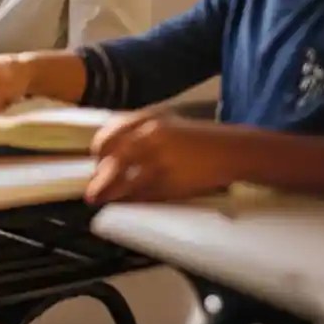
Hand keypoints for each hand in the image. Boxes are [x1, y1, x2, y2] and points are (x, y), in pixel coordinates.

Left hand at [85, 111, 234, 203]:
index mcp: (149, 120)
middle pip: (113, 160)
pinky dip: (132, 200)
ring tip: (99, 199)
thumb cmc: (194, 139)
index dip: (98, 150)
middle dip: (99, 177)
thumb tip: (108, 154)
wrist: (230, 150)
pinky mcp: (172, 182)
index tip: (95, 160)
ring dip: (109, 192)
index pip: (110, 134)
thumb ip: (138, 133)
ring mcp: (163, 160)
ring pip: (125, 180)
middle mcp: (153, 137)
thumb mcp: (165, 124)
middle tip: (93, 188)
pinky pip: (144, 194)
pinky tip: (127, 202)